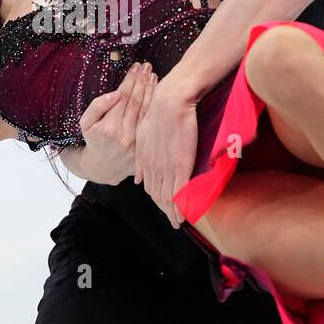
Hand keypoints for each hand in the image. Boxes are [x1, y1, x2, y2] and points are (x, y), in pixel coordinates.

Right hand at [77, 62, 155, 184]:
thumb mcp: (86, 123)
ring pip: (146, 111)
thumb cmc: (93, 140)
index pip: (124, 97)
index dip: (130, 80)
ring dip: (151, 91)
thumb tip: (115, 94)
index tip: (136, 67)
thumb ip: (98, 106)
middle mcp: (126, 135)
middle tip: (147, 66)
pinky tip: (158, 94)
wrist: (102, 168)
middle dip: (142, 81)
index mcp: (110, 127)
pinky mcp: (146, 146)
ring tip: (153, 75)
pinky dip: (155, 106)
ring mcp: (138, 142)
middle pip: (137, 101)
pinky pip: (151, 122)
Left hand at [134, 74, 198, 226]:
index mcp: (145, 160)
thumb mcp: (143, 135)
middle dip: (165, 210)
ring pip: (168, 197)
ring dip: (174, 212)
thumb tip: (137, 179)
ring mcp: (167, 167)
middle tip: (173, 222)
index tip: (163, 206)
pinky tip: (185, 214)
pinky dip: (182, 205)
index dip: (156, 198)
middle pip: (158, 196)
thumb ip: (141, 159)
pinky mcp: (181, 165)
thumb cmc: (159, 112)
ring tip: (179, 222)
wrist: (170, 101)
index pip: (150, 186)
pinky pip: (180, 191)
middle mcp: (153, 167)